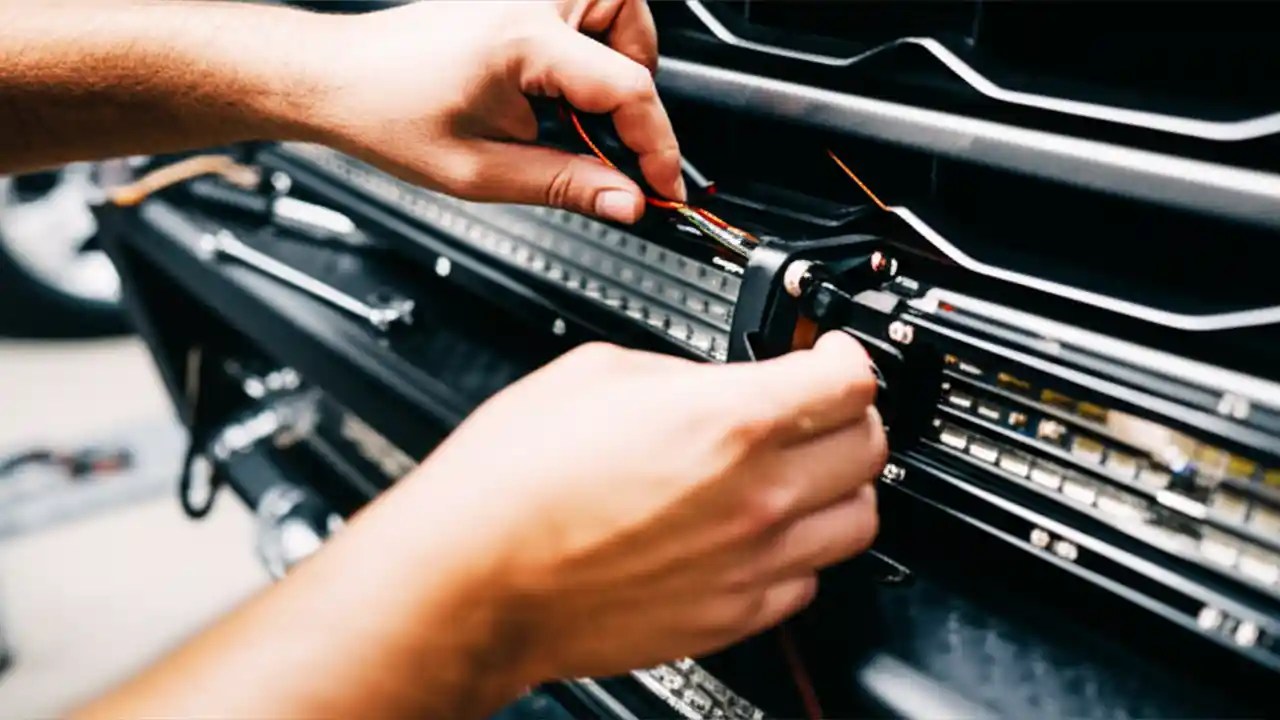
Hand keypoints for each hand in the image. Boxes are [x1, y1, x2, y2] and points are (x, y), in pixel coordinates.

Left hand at [301, 0, 682, 224]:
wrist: (338, 79)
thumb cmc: (388, 113)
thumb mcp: (483, 172)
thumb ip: (566, 185)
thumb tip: (626, 201)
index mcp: (523, 39)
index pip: (628, 87)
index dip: (657, 145)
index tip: (662, 185)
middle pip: (636, 27)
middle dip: (638, 87)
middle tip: (614, 135)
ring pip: (617, 7)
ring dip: (619, 59)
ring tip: (582, 109)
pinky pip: (582, 7)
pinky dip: (590, 44)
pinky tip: (558, 88)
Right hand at [391, 331, 885, 684]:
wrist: (473, 578)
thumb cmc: (512, 482)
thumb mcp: (597, 373)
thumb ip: (683, 373)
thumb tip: (716, 382)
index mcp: (729, 420)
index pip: (850, 381)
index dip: (850, 357)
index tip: (835, 357)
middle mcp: (756, 495)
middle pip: (869, 448)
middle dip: (852, 416)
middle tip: (821, 407)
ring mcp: (751, 564)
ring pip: (856, 520)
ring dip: (839, 487)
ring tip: (801, 471)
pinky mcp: (732, 617)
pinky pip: (808, 581)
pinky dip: (800, 551)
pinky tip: (761, 531)